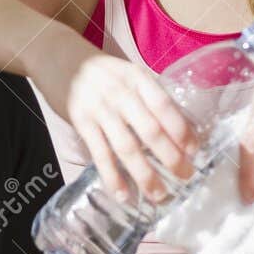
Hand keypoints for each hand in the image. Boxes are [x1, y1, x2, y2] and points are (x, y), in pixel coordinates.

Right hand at [61, 50, 198, 204]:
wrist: (59, 57)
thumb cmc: (102, 72)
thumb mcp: (129, 74)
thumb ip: (149, 97)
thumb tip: (180, 131)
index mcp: (138, 78)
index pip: (165, 106)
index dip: (181, 130)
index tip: (194, 151)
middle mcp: (120, 92)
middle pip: (150, 131)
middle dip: (171, 158)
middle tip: (185, 177)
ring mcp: (99, 109)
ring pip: (127, 147)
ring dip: (145, 175)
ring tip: (159, 195)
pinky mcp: (81, 123)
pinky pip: (100, 155)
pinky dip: (113, 178)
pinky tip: (124, 195)